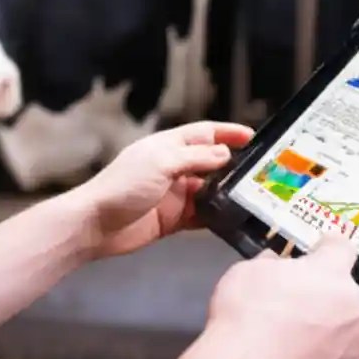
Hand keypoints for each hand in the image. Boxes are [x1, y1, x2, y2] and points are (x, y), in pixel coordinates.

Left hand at [70, 121, 253, 258]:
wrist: (95, 225)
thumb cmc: (123, 186)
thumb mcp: (160, 164)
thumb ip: (194, 158)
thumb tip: (224, 153)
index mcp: (168, 147)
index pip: (204, 134)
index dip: (227, 133)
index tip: (253, 137)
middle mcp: (173, 168)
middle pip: (210, 162)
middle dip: (234, 165)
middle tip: (263, 171)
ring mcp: (174, 194)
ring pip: (209, 190)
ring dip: (228, 193)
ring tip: (255, 197)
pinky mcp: (173, 219)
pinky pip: (201, 215)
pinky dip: (216, 216)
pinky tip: (234, 219)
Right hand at [200, 234, 358, 358]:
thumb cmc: (247, 322)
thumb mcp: (247, 271)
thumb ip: (269, 264)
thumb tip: (273, 266)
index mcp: (332, 274)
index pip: (342, 248)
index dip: (326, 247)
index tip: (318, 249)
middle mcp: (351, 309)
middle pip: (342, 293)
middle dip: (319, 294)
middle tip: (287, 301)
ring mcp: (351, 348)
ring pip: (340, 329)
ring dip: (320, 329)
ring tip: (283, 338)